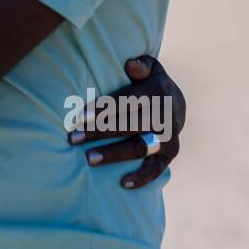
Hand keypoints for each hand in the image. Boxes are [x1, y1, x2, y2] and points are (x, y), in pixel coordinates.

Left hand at [69, 55, 184, 189]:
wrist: (176, 103)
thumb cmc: (149, 82)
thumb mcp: (150, 68)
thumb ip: (141, 65)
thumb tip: (130, 64)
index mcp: (159, 91)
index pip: (128, 100)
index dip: (104, 109)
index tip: (80, 117)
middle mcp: (167, 116)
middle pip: (130, 125)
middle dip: (100, 132)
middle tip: (73, 138)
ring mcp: (169, 137)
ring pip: (141, 148)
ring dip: (114, 154)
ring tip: (88, 159)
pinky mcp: (170, 155)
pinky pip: (157, 169)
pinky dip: (142, 177)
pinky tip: (122, 184)